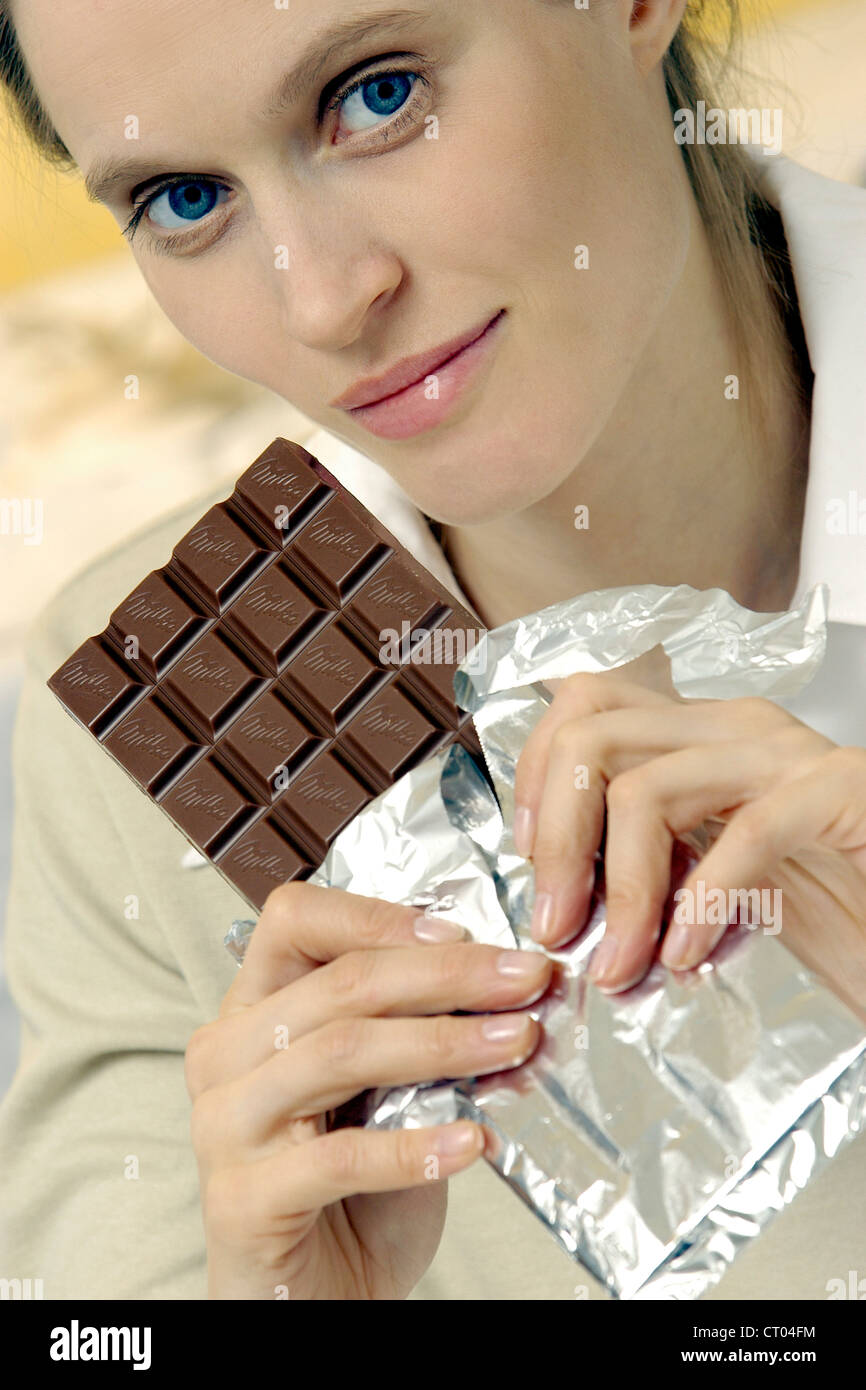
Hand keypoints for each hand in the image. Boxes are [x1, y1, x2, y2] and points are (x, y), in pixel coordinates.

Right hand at [185, 882, 552, 1299]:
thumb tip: (501, 981)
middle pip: (340, 983)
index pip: (295, 920)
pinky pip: (337, 1159)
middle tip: (524, 981)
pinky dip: (414, 1148)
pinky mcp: (242, 1199)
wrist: (317, 1297)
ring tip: (513, 1045)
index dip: (378, 914)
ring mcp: (225, 1126)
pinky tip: (471, 1143)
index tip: (463, 930)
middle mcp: (226, 1054)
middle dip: (447, 975)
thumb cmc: (351, 1191)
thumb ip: (414, 1031)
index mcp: (253, 1010)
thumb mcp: (384, 1090)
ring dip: (442, 1044)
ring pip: (340, 1052)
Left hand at [512, 672, 865, 1014]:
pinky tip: (688, 953)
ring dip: (621, 888)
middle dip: (557, 836)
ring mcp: (793, 756)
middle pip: (595, 734)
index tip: (530, 859)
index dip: (536, 772)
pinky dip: (702, 899)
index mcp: (704, 736)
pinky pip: (745, 831)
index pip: (585, 704)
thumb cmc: (838, 909)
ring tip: (620, 962)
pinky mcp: (843, 794)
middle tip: (556, 924)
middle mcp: (740, 729)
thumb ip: (650, 858)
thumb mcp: (714, 875)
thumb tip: (560, 887)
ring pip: (648, 786)